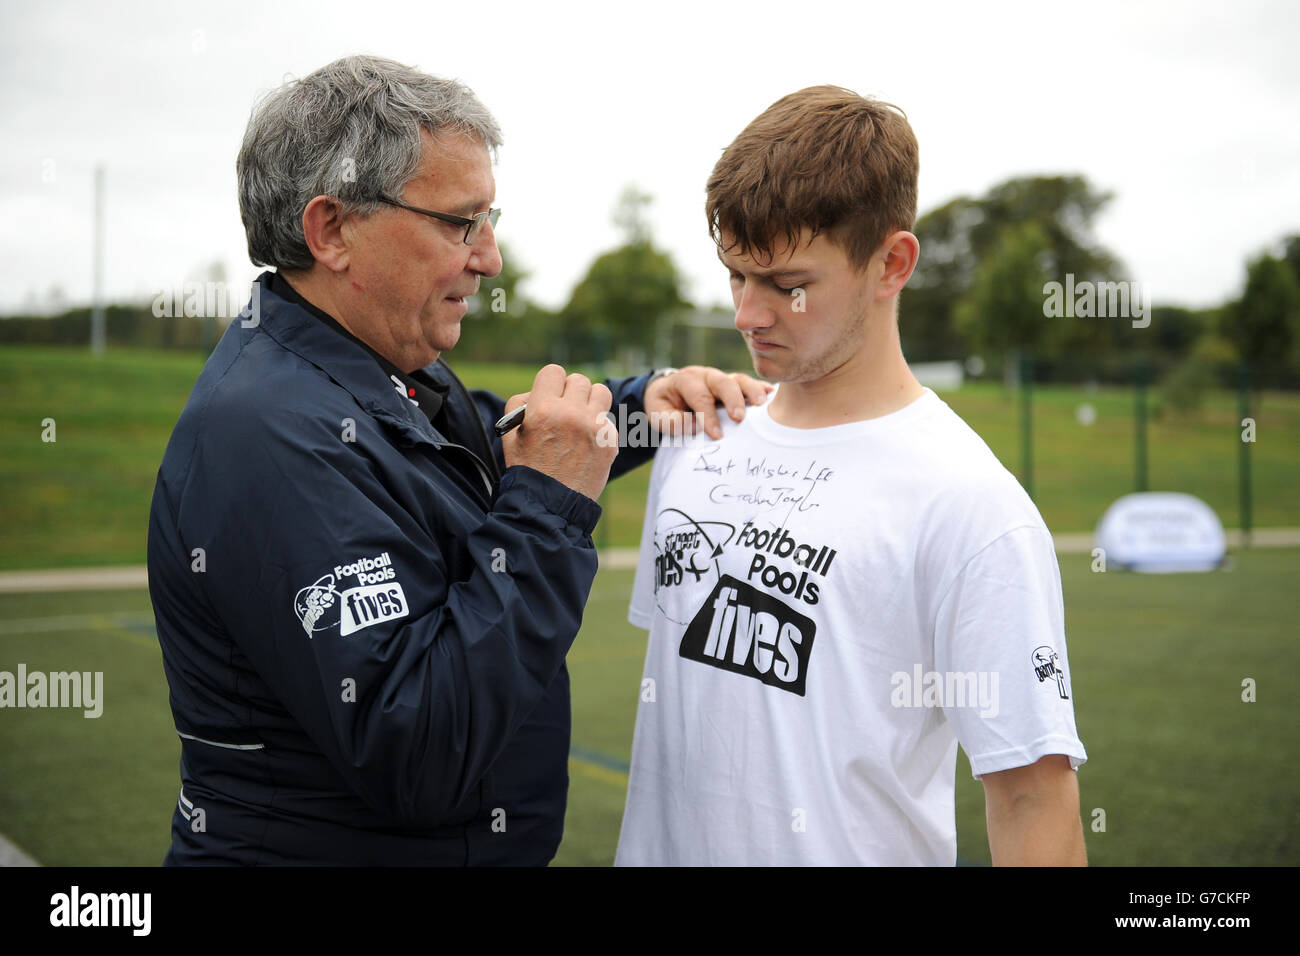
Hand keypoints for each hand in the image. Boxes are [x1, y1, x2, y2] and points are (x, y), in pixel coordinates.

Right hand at [501, 364, 618, 500]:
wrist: (551, 506)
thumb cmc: (528, 468)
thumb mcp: (511, 434)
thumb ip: (521, 404)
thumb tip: (539, 390)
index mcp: (543, 410)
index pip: (553, 372)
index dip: (550, 383)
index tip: (550, 395)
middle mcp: (571, 414)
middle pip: (578, 380)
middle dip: (570, 392)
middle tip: (565, 409)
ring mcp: (594, 427)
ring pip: (600, 391)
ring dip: (590, 401)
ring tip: (581, 417)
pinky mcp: (610, 441)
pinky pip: (608, 418)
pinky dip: (598, 426)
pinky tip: (587, 442)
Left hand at [644, 366, 772, 439]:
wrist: (668, 393)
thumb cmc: (664, 405)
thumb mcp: (656, 413)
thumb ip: (670, 421)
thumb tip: (692, 425)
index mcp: (686, 380)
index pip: (699, 396)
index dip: (708, 415)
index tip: (717, 435)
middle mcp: (706, 376)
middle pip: (723, 382)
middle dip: (732, 399)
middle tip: (739, 418)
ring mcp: (722, 379)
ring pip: (740, 379)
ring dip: (752, 391)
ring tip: (762, 406)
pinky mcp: (734, 386)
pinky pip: (750, 384)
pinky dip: (761, 389)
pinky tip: (772, 396)